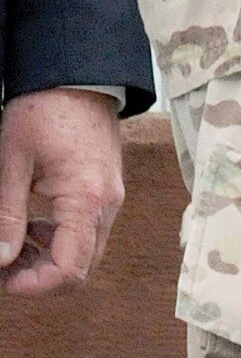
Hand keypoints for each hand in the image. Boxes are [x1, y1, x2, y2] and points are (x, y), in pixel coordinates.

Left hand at [0, 90, 124, 297]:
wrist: (78, 72)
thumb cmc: (44, 108)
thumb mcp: (13, 161)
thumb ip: (8, 216)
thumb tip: (1, 260)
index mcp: (86, 198)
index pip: (69, 270)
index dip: (34, 285)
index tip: (4, 276)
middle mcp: (108, 203)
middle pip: (82, 269)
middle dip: (41, 277)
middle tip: (5, 264)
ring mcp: (112, 196)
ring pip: (87, 253)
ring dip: (50, 260)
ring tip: (14, 244)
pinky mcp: (108, 188)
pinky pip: (90, 231)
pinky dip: (62, 240)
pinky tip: (35, 225)